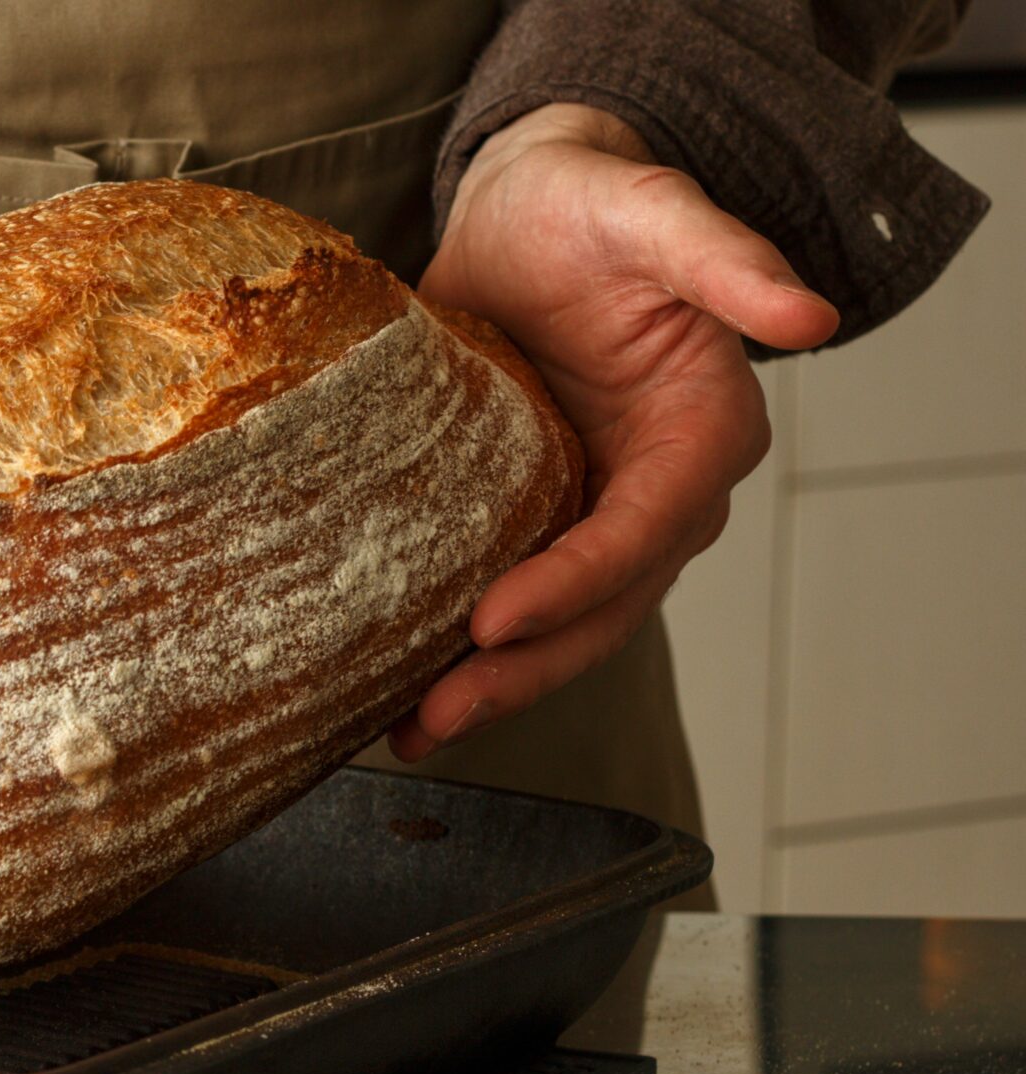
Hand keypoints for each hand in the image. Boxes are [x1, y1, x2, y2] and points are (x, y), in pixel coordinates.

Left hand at [387, 103, 838, 761]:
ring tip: (411, 733)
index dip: (572, 583)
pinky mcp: (534, 525)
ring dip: (492, 686)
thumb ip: (722, 256)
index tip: (492, 619)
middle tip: (439, 715)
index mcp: (702, 433)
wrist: (528, 217)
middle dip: (524, 670)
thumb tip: (810, 318)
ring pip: (560, 629)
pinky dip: (465, 652)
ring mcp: (595, 519)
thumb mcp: (648, 208)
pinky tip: (399, 693)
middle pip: (602, 608)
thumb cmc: (588, 204)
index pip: (642, 529)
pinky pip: (511, 602)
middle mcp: (658, 495)